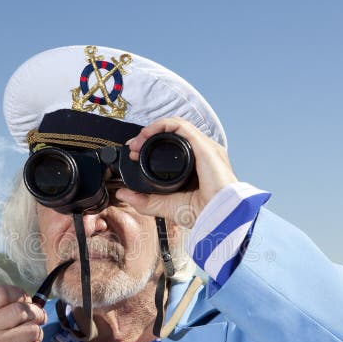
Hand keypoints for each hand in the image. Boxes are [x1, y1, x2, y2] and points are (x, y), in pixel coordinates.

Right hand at [0, 285, 46, 341]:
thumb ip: (0, 306)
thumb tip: (32, 300)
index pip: (1, 293)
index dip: (19, 294)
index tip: (24, 300)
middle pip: (21, 310)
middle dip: (35, 312)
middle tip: (37, 316)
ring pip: (32, 329)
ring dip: (36, 332)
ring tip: (28, 336)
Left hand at [116, 117, 237, 228]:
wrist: (219, 216)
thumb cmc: (203, 213)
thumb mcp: (166, 206)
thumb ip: (145, 201)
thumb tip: (122, 194)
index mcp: (197, 166)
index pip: (172, 146)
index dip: (150, 146)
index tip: (134, 154)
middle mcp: (202, 153)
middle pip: (172, 134)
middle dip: (148, 137)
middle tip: (133, 148)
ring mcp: (204, 147)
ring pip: (175, 126)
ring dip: (152, 130)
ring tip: (138, 141)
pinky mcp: (203, 144)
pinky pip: (180, 125)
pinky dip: (161, 125)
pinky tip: (147, 134)